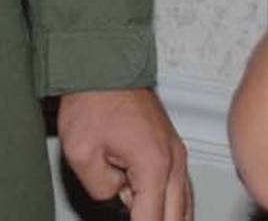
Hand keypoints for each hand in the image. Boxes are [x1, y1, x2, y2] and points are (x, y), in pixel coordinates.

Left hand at [58, 86, 192, 220]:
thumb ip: (101, 190)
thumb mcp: (82, 153)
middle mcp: (173, 159)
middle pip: (176, 217)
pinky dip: (176, 206)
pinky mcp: (171, 145)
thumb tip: (116, 196)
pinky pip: (182, 187)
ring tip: (152, 218)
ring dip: (172, 218)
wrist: (103, 63)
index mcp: (154, 164)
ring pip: (185, 204)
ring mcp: (176, 151)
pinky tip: (168, 214)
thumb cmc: (93, 98)